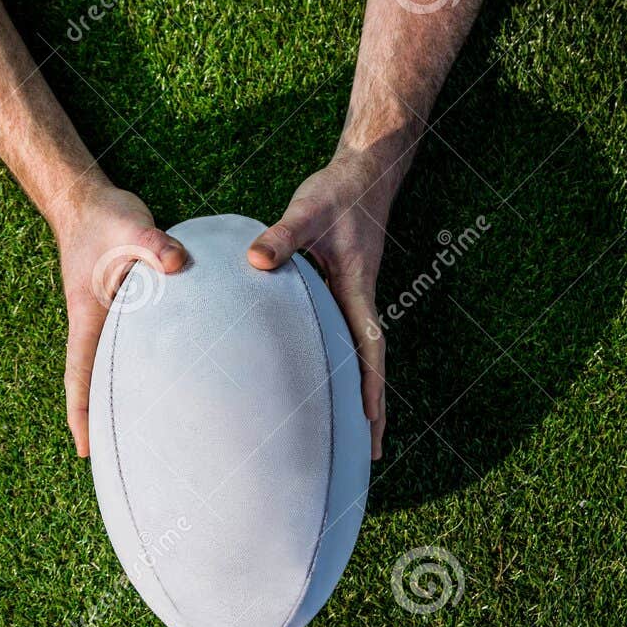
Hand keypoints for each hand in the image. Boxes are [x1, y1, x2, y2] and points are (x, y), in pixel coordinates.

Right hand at [54, 183, 186, 456]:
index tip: (86, 451)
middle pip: (98, 381)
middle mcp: (97, 323)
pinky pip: (134, 345)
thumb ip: (154, 244)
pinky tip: (171, 380)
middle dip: (107, 420)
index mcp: (89, 316)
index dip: (81, 414)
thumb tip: (177, 263)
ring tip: (153, 434)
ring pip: (116, 367)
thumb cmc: (102, 217)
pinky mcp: (127, 306)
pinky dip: (146, 366)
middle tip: (125, 461)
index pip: (81, 374)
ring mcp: (110, 317)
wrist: (86, 199)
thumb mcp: (129, 225)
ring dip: (128, 396)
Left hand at [248, 151, 390, 458]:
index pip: (369, 348)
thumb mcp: (308, 211)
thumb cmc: (337, 191)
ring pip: (358, 352)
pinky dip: (340, 361)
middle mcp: (359, 298)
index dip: (371, 388)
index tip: (371, 426)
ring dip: (357, 390)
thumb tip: (255, 261)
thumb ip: (282, 236)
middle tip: (369, 454)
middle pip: (369, 364)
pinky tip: (322, 376)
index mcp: (357, 289)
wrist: (363, 172)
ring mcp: (353, 295)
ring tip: (349, 432)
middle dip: (371, 408)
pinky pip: (344, 333)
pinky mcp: (342, 286)